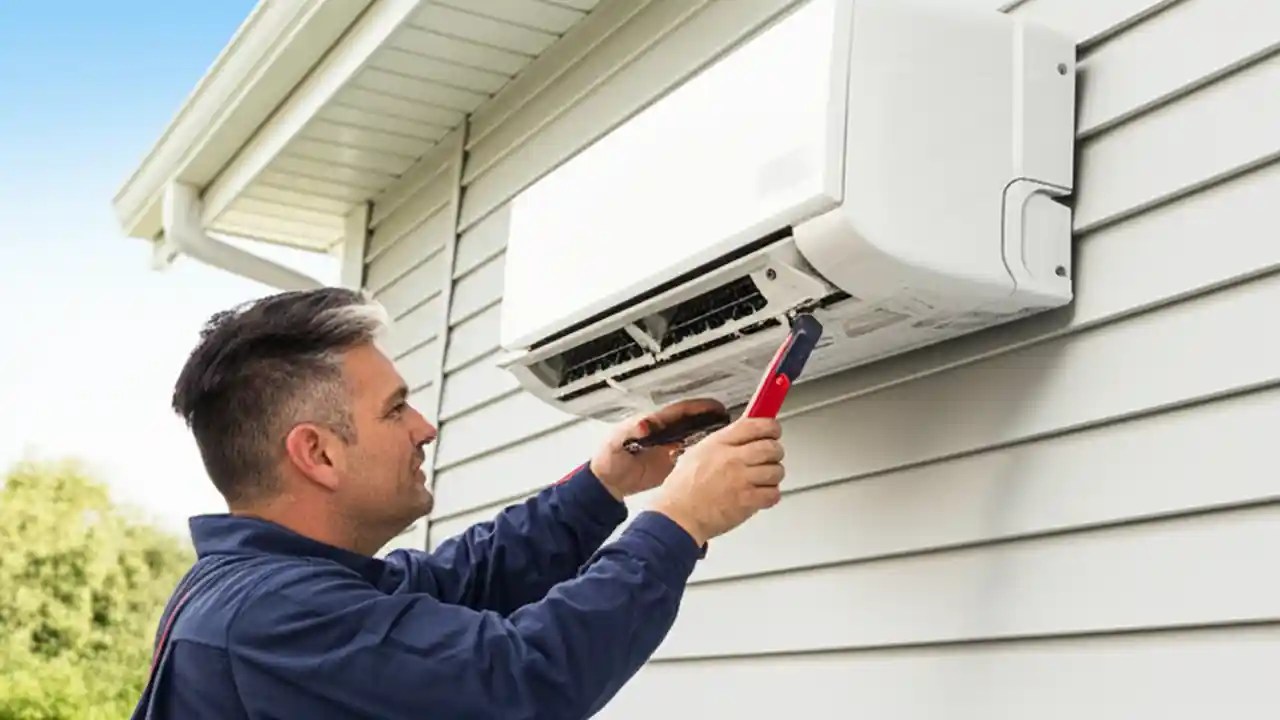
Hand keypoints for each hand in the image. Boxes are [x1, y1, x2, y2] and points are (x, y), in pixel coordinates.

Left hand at [589, 398, 728, 500]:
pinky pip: (691, 458)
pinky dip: (704, 458)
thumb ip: (630, 430)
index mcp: (654, 424)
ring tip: (731, 439)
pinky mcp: (671, 466)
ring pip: (695, 439)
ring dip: (712, 438)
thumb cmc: (608, 459)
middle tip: (731, 421)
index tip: (716, 406)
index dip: (699, 407)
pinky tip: (717, 460)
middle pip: (693, 423)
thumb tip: (643, 423)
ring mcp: (669, 450)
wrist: (607, 483)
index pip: (680, 411)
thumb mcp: (616, 441)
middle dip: (712, 420)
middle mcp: (665, 434)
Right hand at [649, 417, 784, 545]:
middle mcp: (732, 458)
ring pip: (777, 470)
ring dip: (773, 476)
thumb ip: (723, 442)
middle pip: (772, 447)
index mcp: (720, 443)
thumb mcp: (697, 453)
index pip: (757, 424)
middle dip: (775, 453)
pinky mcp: (747, 501)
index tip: (773, 430)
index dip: (771, 427)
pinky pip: (774, 493)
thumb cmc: (682, 489)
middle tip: (769, 457)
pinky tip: (760, 495)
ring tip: (761, 480)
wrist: (678, 517)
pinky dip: (770, 495)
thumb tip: (744, 435)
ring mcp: (741, 480)